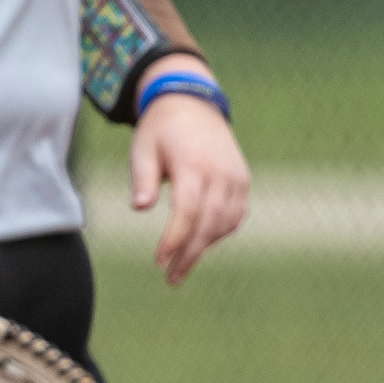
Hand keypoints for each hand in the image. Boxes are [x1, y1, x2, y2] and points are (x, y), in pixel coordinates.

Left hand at [130, 61, 250, 284]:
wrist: (193, 104)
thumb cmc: (162, 130)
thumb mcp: (143, 148)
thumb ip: (142, 179)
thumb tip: (140, 208)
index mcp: (194, 163)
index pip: (188, 210)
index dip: (174, 239)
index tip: (159, 261)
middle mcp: (220, 171)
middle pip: (209, 222)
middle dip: (190, 254)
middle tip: (171, 277)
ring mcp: (236, 176)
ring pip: (226, 222)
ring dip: (205, 246)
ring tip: (183, 263)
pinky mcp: (243, 180)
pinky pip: (236, 215)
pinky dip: (221, 232)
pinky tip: (202, 242)